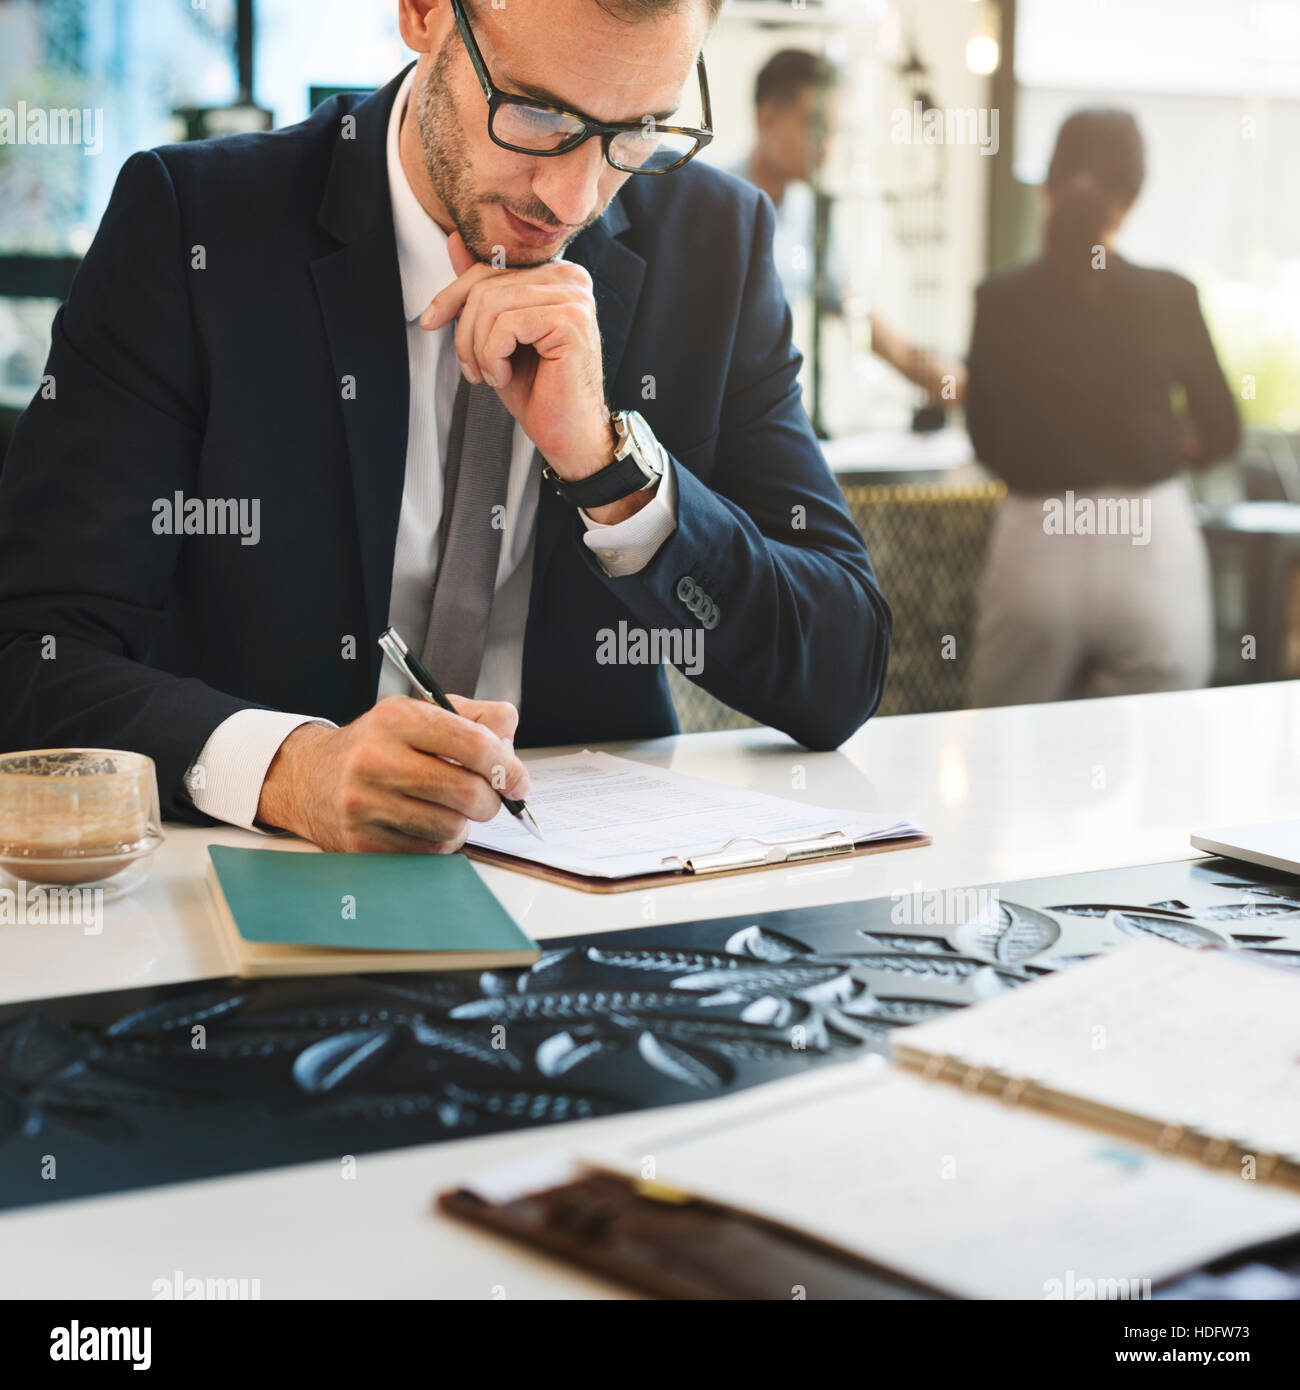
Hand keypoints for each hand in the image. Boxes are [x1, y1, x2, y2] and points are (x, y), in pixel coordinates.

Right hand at [255, 695, 530, 853]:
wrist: (311, 778)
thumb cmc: (378, 744)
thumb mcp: (419, 713)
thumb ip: (474, 717)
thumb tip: (509, 736)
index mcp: (396, 719)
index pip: (471, 743)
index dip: (506, 765)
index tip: (518, 780)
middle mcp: (375, 760)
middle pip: (466, 791)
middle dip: (492, 800)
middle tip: (492, 798)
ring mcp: (365, 805)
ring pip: (451, 827)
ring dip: (464, 822)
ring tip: (450, 807)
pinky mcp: (363, 843)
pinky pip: (429, 853)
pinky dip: (441, 842)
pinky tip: (427, 823)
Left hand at [421, 232, 617, 486]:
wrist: (568, 435)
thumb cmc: (539, 390)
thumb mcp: (498, 335)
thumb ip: (483, 288)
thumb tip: (455, 240)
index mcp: (556, 275)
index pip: (490, 268)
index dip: (452, 296)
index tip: (430, 322)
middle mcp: (570, 279)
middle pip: (487, 285)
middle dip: (466, 333)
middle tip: (472, 370)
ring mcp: (574, 298)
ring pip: (492, 304)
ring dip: (479, 349)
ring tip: (491, 375)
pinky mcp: (571, 321)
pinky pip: (507, 325)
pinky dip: (493, 357)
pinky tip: (504, 376)